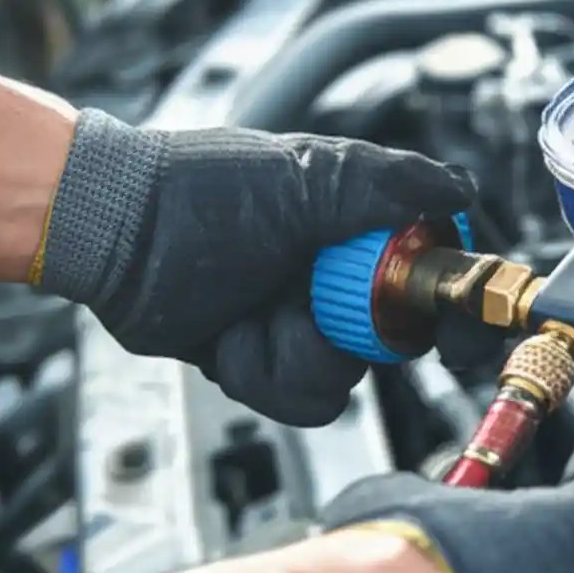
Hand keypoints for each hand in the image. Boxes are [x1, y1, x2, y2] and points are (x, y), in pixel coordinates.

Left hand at [35, 109, 486, 424]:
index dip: (452, 309)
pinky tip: (230, 336)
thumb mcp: (306, 176)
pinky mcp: (267, 362)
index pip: (436, 273)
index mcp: (361, 229)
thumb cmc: (202, 192)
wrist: (116, 235)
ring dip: (295, 352)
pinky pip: (299, 396)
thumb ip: (389, 183)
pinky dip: (261, 372)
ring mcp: (303, 323)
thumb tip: (458, 192)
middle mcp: (339, 278)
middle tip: (302, 304)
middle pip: (395, 339)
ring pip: (344, 376)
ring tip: (255, 315)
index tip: (452, 334)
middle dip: (347, 332)